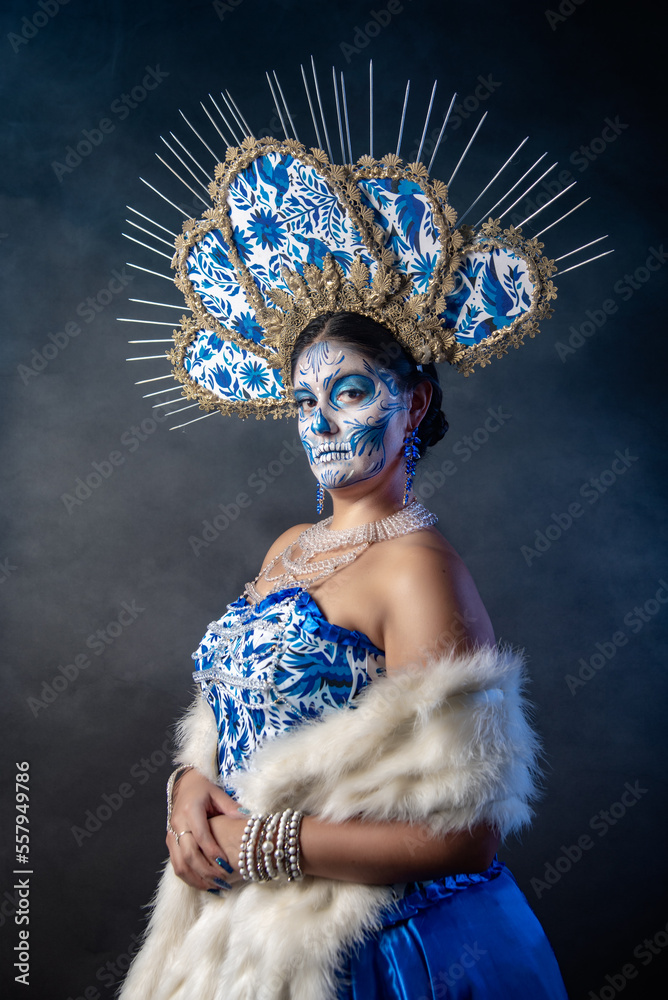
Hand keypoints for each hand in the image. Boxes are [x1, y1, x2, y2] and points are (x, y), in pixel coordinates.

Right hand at [167, 768, 242, 891]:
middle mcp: (178, 823)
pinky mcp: (170, 842)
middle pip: (188, 855)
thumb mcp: (219, 794)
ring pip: (179, 864)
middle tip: (223, 881)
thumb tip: (248, 819)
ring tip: (215, 887)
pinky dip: (189, 877)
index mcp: (191, 810)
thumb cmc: (204, 789)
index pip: (201, 836)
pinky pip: (176, 865)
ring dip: (196, 879)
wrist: (185, 785)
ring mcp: (171, 834)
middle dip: (206, 871)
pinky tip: (205, 884)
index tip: (226, 866)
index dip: (213, 853)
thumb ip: (232, 808)